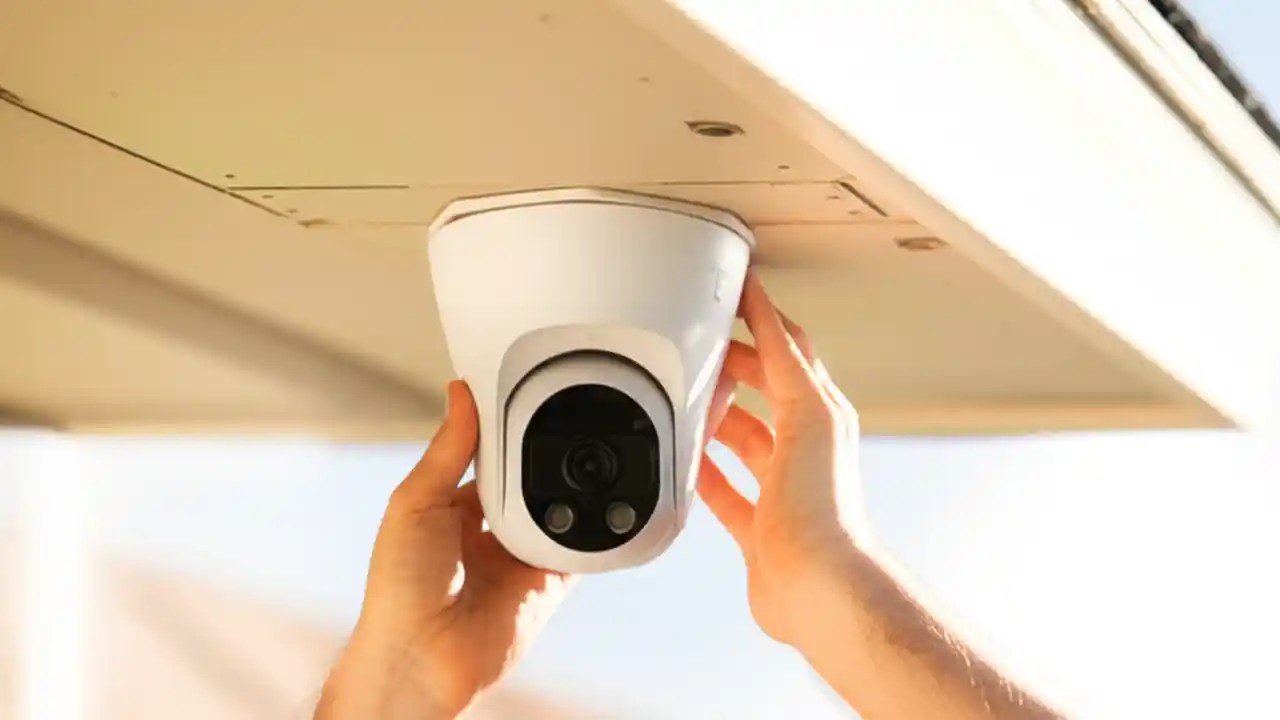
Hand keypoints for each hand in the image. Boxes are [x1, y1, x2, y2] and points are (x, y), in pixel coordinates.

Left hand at [317, 381, 572, 719]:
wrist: (422, 655)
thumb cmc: (398, 588)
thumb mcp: (415, 502)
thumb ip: (446, 450)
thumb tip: (460, 393)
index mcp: (451, 507)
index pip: (488, 457)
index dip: (505, 430)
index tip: (526, 395)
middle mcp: (488, 531)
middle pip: (528, 480)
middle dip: (542, 457)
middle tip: (561, 422)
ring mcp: (519, 557)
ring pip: (557, 511)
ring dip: (568, 491)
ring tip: (582, 458)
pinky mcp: (546, 585)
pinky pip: (579, 552)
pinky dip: (592, 533)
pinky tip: (601, 506)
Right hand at [699, 271, 868, 644]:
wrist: (818, 586)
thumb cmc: (823, 507)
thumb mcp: (808, 415)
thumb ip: (787, 362)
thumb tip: (770, 314)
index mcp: (822, 415)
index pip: (790, 350)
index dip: (764, 317)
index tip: (738, 289)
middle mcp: (805, 448)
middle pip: (765, 391)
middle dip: (735, 365)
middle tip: (700, 345)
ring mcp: (781, 487)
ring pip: (743, 438)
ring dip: (717, 417)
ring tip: (687, 398)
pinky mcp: (759, 524)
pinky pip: (725, 488)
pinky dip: (704, 471)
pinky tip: (687, 462)